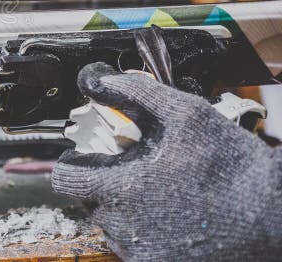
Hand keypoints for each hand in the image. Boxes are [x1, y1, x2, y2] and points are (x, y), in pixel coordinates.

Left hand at [52, 62, 281, 260]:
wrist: (274, 213)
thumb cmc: (230, 165)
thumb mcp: (181, 114)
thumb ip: (133, 94)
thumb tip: (97, 80)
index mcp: (119, 189)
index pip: (65, 180)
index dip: (72, 163)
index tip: (87, 156)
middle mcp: (123, 228)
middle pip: (89, 202)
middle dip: (104, 182)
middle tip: (135, 168)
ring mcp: (143, 253)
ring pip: (112, 226)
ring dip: (124, 208)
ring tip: (159, 190)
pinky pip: (136, 247)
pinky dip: (145, 229)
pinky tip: (171, 213)